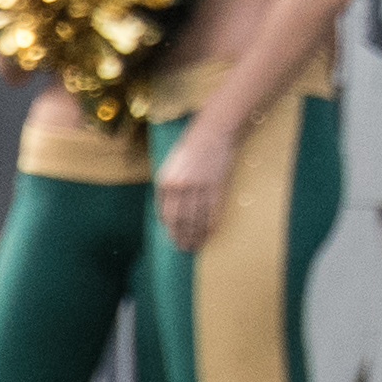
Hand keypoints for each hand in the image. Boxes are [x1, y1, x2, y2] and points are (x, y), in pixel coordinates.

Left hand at [156, 106, 240, 253]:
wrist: (213, 134)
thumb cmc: (190, 148)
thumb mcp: (171, 167)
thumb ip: (168, 188)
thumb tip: (168, 212)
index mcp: (166, 182)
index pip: (164, 212)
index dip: (169, 227)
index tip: (172, 237)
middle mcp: (181, 187)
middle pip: (179, 220)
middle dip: (180, 236)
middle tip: (182, 248)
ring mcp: (199, 187)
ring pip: (195, 219)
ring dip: (194, 235)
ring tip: (194, 245)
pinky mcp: (216, 187)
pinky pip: (212, 212)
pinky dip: (210, 226)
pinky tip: (209, 234)